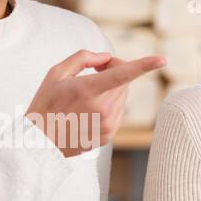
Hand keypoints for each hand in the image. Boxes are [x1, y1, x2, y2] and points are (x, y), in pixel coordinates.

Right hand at [26, 51, 165, 156]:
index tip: (162, 60)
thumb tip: (107, 57)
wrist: (37, 143)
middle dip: (114, 71)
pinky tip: (88, 110)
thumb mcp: (56, 73)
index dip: (144, 65)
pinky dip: (108, 105)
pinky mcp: (108, 135)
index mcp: (88, 90)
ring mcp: (106, 125)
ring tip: (87, 92)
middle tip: (94, 70)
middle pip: (124, 81)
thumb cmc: (45, 104)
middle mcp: (101, 109)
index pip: (122, 74)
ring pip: (122, 96)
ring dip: (111, 88)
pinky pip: (117, 112)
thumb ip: (83, 58)